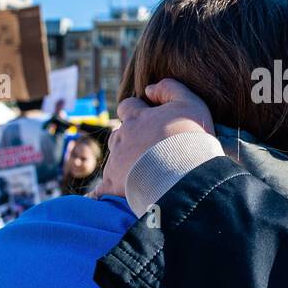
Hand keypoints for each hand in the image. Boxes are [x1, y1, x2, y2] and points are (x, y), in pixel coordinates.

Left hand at [98, 79, 213, 198]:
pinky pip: (100, 189)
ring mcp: (116, 160)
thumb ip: (170, 89)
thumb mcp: (190, 103)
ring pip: (113, 158)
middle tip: (149, 149)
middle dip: (129, 138)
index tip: (149, 121)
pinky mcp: (114, 183)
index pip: (127, 107)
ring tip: (141, 172)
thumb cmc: (190, 138)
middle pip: (118, 133)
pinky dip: (99, 193)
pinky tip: (96, 199)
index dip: (137, 112)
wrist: (185, 175)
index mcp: (136, 117)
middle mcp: (122, 136)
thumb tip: (149, 88)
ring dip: (123, 162)